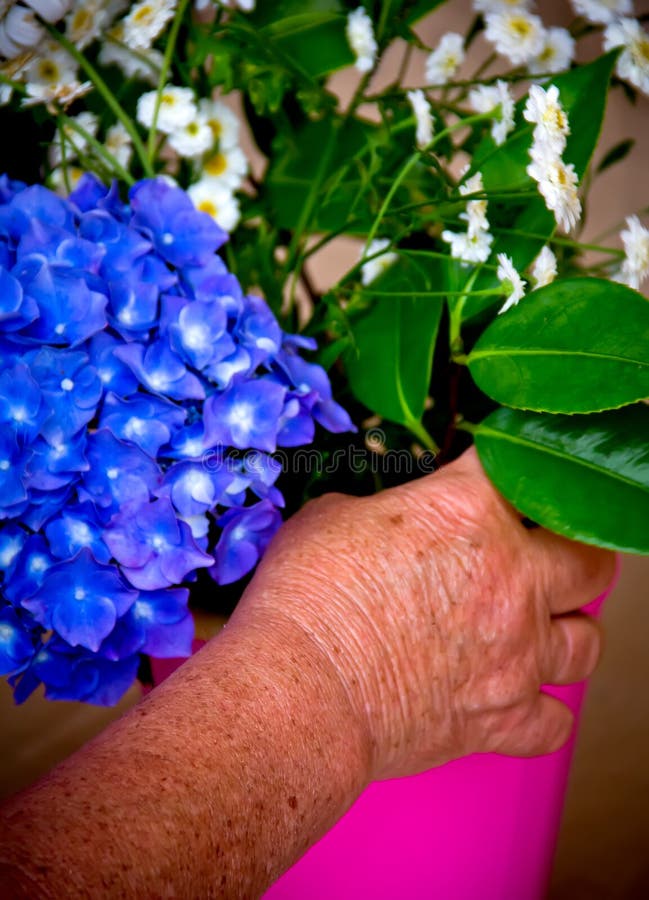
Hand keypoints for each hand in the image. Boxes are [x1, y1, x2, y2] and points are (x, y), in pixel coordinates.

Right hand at [236, 448, 615, 780]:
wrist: (300, 690)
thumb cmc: (306, 597)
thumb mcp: (330, 519)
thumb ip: (375, 513)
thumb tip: (375, 524)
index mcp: (468, 511)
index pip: (511, 468)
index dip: (501, 468)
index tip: (490, 478)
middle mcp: (512, 578)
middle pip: (589, 558)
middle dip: (570, 552)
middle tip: (542, 556)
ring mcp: (516, 653)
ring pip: (587, 642)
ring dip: (567, 631)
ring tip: (539, 629)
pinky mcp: (503, 719)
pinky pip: (556, 721)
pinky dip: (541, 711)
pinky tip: (518, 700)